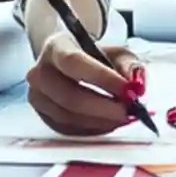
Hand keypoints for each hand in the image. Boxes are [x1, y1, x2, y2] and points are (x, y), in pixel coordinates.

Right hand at [25, 29, 147, 136]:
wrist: (70, 65)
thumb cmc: (95, 58)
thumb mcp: (116, 53)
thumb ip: (130, 67)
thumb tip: (137, 87)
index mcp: (56, 47)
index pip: (74, 62)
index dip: (102, 79)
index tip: (128, 91)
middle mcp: (40, 72)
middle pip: (70, 96)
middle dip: (104, 107)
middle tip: (129, 112)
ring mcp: (38, 97)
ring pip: (69, 117)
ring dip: (101, 121)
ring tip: (123, 117)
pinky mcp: (43, 116)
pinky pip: (68, 129)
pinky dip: (93, 129)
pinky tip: (109, 123)